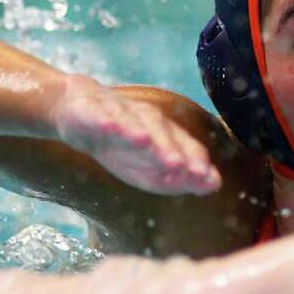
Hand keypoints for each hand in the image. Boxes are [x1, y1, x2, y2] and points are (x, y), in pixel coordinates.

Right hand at [51, 76, 220, 195]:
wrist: (79, 114)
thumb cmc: (121, 147)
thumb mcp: (149, 170)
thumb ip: (181, 178)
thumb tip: (214, 185)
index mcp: (166, 134)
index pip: (185, 145)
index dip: (195, 161)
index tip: (205, 179)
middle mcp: (147, 119)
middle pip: (161, 131)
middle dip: (169, 148)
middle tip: (178, 166)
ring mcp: (120, 111)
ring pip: (133, 120)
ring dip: (139, 131)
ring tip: (144, 142)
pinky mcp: (92, 108)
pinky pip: (99, 113)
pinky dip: (104, 119)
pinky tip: (109, 126)